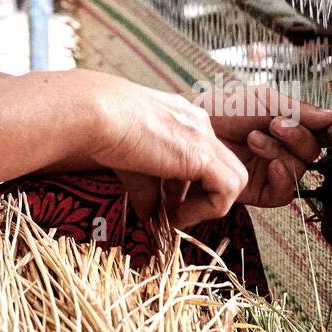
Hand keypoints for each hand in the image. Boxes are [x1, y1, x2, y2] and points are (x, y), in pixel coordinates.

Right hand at [82, 73, 248, 228]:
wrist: (95, 114)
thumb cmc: (103, 130)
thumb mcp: (131, 163)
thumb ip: (147, 191)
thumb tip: (148, 218)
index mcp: (184, 119)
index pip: (205, 158)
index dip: (189, 187)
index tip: (164, 204)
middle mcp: (199, 124)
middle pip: (226, 169)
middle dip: (205, 198)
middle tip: (174, 214)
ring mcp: (204, 137)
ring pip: (235, 180)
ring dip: (208, 206)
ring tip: (175, 217)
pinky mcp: (202, 155)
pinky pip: (227, 191)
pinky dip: (207, 209)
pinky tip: (175, 215)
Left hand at [193, 82, 331, 207]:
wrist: (189, 127)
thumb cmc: (222, 108)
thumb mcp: (262, 99)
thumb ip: (300, 110)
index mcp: (287, 124)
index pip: (320, 130)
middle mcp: (283, 148)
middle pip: (313, 151)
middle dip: (299, 137)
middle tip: (277, 125)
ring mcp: (271, 170)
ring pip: (300, 170)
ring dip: (284, 152)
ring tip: (256, 138)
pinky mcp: (259, 192)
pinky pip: (284, 193)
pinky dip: (283, 177)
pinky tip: (272, 164)